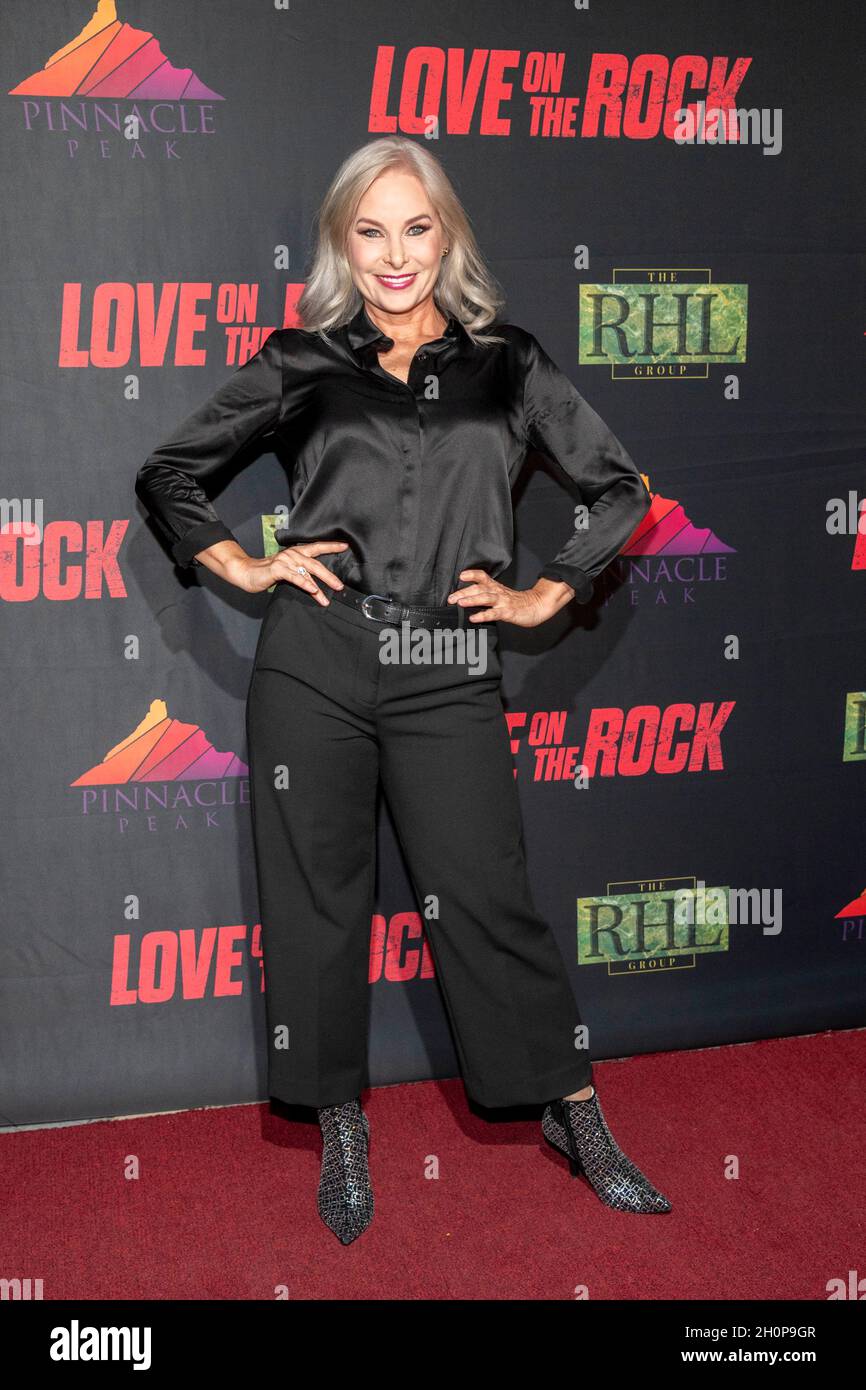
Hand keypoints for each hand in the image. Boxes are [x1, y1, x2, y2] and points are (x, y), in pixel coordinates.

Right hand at [227, 540, 349, 602]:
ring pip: (307, 572)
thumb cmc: (268, 572)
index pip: (317, 547)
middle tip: (340, 586)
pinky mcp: (278, 569)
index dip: (331, 546)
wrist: (247, 572)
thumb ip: (301, 574)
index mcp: (296, 552)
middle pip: (316, 564)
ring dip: (318, 587)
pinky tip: (313, 590)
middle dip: (329, 576)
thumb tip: (317, 583)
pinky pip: (295, 577)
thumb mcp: (288, 572)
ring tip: (326, 599)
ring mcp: (285, 560)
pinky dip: (305, 584)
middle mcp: (292, 554)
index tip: (345, 546)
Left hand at [446, 570, 574, 626]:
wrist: (538, 606)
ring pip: (486, 598)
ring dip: (472, 600)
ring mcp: (503, 602)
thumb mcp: (501, 594)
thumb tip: (468, 597)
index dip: (472, 574)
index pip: (483, 576)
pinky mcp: (508, 612)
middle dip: (464, 592)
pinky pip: (494, 614)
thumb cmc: (517, 602)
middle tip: (451, 597)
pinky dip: (483, 615)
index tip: (461, 575)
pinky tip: (473, 618)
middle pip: (480, 589)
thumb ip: (487, 594)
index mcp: (496, 587)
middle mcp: (498, 592)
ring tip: (460, 603)